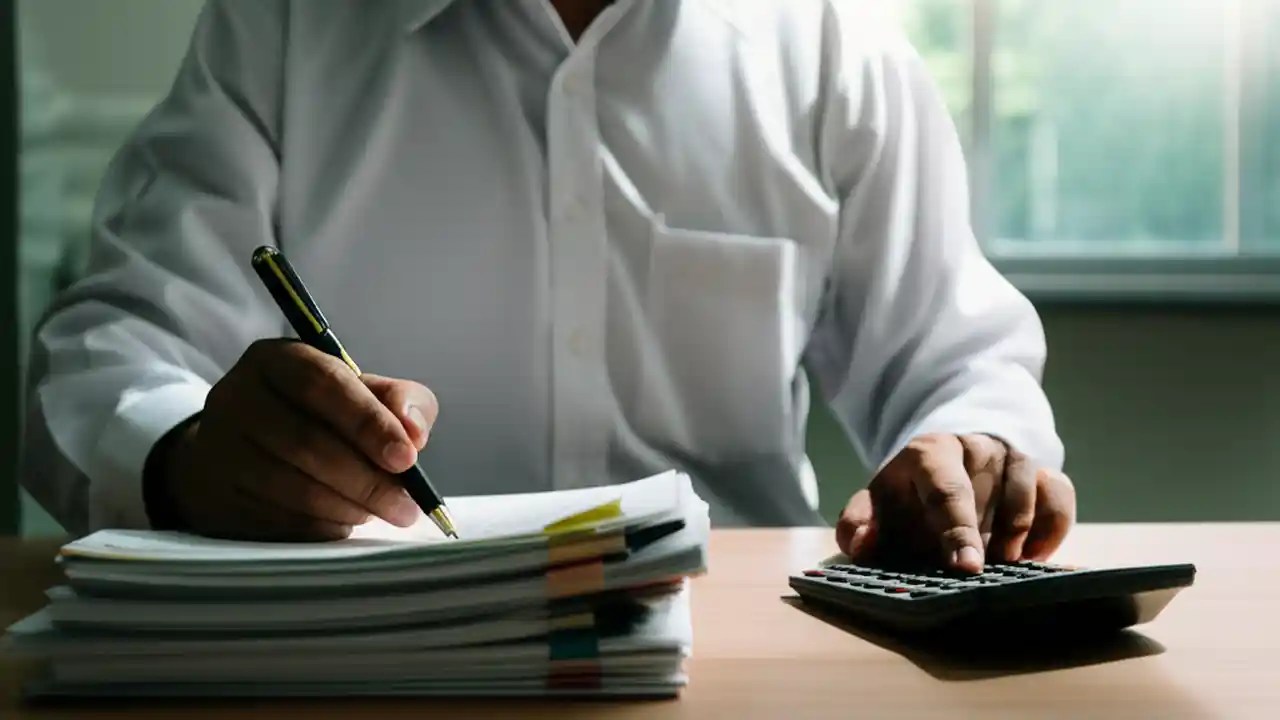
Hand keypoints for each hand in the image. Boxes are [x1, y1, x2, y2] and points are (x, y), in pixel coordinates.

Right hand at [159, 339, 438, 540]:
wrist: (242, 449)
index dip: (369, 422)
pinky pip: (278, 521)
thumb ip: (399, 402)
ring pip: (293, 488)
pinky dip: (322, 527)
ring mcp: (218, 449)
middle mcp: (236, 397)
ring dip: (349, 507)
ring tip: (380, 512)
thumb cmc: (316, 416)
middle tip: (406, 506)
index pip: (322, 383)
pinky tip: (344, 522)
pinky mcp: (216, 496)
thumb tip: (414, 432)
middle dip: (367, 480)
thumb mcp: (359, 393)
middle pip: (307, 442)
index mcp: (276, 360)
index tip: (407, 457)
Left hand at [835, 434, 1074, 573]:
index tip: (966, 567)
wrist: (939, 467)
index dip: (957, 531)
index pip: (948, 490)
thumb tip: (860, 543)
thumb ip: (857, 524)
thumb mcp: (874, 505)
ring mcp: (1013, 458)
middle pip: (998, 491)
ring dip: (1021, 534)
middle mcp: (977, 448)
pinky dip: (1052, 528)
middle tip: (985, 573)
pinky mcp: (1042, 472)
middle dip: (995, 535)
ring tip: (1001, 563)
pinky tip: (1031, 556)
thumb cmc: (904, 497)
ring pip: (1033, 491)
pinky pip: (1060, 496)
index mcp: (930, 452)